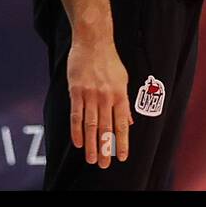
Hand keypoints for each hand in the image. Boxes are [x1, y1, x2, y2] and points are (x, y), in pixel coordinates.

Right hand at [68, 38, 131, 167]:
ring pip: (91, 125)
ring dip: (91, 144)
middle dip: (106, 148)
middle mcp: (106, 97)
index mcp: (120, 94)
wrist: (93, 41)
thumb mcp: (123, 79)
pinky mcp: (76, 91)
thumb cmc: (109, 60)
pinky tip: (78, 143)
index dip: (122, 142)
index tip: (122, 157)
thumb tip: (129, 121)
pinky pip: (76, 115)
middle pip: (106, 128)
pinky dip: (76, 131)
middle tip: (104, 165)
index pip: (122, 124)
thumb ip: (125, 102)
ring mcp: (91, 94)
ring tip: (92, 159)